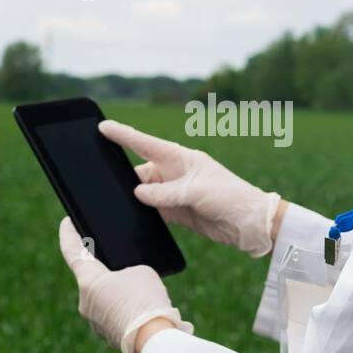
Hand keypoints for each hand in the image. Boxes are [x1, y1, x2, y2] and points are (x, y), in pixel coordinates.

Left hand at [58, 216, 192, 352]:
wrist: (154, 340)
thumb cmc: (146, 300)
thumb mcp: (141, 270)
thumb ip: (128, 270)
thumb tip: (125, 284)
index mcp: (88, 281)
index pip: (71, 251)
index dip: (68, 233)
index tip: (66, 222)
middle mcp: (85, 302)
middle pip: (91, 277)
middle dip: (105, 268)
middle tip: (120, 257)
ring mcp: (95, 322)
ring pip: (104, 297)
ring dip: (118, 290)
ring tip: (142, 288)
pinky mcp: (108, 335)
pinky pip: (114, 313)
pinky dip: (125, 307)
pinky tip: (143, 305)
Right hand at [98, 119, 282, 257]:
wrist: (250, 224)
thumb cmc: (230, 197)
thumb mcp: (196, 192)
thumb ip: (165, 193)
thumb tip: (137, 193)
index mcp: (181, 158)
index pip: (146, 144)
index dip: (123, 135)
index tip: (102, 127)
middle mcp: (175, 173)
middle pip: (141, 172)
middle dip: (125, 177)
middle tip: (103, 181)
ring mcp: (175, 193)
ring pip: (145, 193)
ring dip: (134, 199)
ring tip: (115, 203)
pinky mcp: (177, 212)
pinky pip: (153, 211)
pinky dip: (143, 214)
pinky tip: (133, 218)